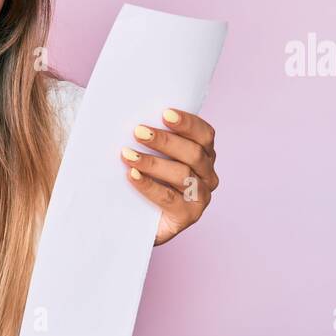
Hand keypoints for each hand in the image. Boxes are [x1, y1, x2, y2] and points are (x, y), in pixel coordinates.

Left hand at [118, 108, 218, 246]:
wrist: (136, 222)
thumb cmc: (145, 181)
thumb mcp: (150, 157)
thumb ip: (151, 140)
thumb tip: (132, 119)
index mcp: (204, 155)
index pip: (204, 134)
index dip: (187, 123)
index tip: (165, 113)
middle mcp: (208, 175)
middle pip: (193, 153)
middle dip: (165, 141)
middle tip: (138, 132)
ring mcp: (200, 197)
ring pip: (182, 174)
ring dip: (152, 162)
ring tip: (127, 155)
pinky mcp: (188, 215)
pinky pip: (169, 198)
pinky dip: (149, 185)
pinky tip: (132, 175)